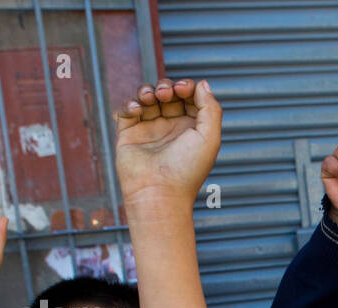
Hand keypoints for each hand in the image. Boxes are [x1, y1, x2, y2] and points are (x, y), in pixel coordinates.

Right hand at [115, 78, 219, 212]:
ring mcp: (150, 130)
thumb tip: (203, 84)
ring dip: (147, 90)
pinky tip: (137, 109)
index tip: (184, 89)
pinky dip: (130, 103)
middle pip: (168, 93)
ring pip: (146, 98)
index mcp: (193, 129)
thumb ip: (211, 108)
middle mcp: (172, 129)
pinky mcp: (129, 135)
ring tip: (150, 98)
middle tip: (166, 93)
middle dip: (167, 86)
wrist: (158, 193)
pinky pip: (127, 110)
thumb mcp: (209, 138)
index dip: (187, 87)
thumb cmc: (187, 170)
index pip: (190, 98)